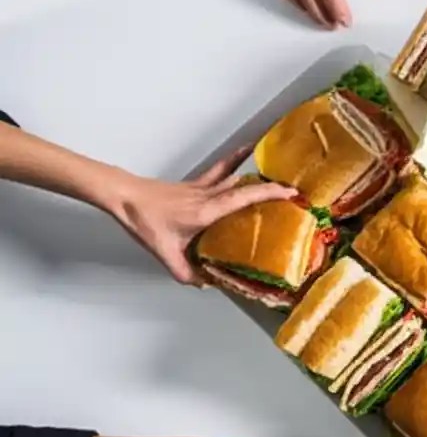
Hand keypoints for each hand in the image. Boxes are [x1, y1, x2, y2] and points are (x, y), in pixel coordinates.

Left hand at [109, 146, 294, 283]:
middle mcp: (208, 196)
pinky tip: (242, 153)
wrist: (124, 196)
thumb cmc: (144, 220)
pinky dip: (234, 161)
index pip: (243, 198)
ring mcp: (201, 188)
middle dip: (270, 187)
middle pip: (244, 186)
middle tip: (292, 189)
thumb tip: (205, 283)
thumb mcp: (164, 253)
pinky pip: (219, 171)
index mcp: (207, 210)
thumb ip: (185, 272)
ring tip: (273, 168)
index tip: (290, 193)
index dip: (269, 194)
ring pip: (233, 174)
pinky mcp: (194, 185)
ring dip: (253, 169)